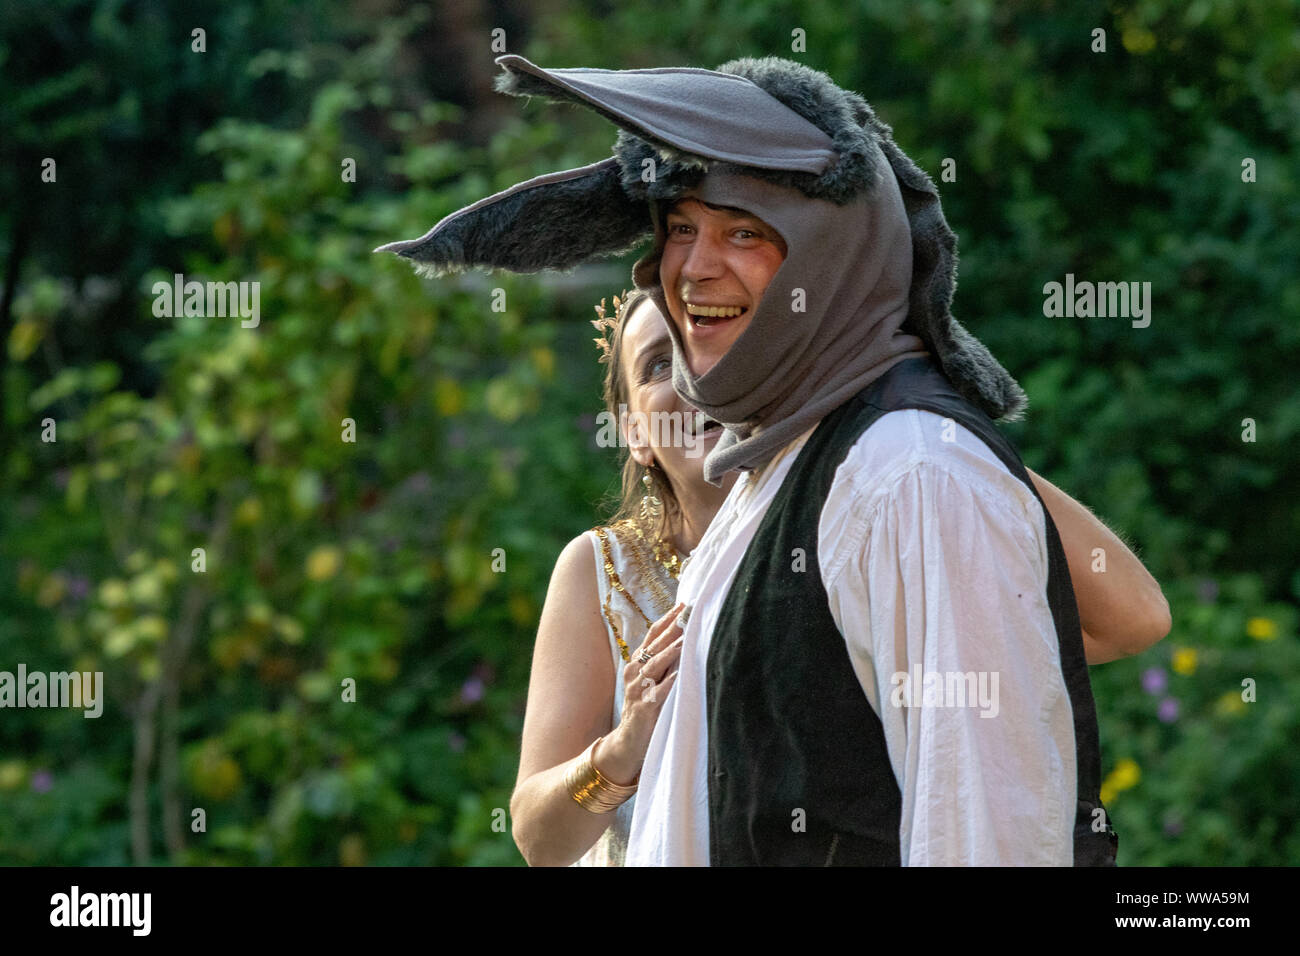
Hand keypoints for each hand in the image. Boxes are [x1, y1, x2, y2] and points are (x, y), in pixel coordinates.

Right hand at [593, 602, 687, 785]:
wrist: (628, 742)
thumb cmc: (644, 708)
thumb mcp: (651, 681)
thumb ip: (663, 662)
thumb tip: (685, 640)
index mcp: (637, 663)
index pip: (653, 634)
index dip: (668, 619)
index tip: (684, 605)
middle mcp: (635, 672)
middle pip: (655, 645)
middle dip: (673, 628)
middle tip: (689, 613)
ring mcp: (638, 689)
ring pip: (655, 664)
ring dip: (671, 651)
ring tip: (686, 639)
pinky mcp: (644, 708)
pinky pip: (658, 692)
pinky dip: (669, 683)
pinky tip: (680, 675)